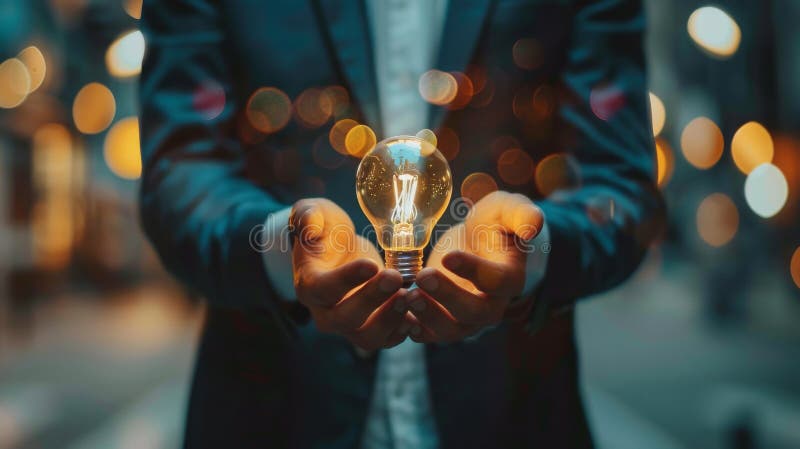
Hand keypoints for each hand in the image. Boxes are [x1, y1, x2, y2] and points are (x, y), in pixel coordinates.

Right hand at [291, 198, 409, 350]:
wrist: (341, 254)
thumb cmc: (327, 232)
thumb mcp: (314, 214)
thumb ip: (307, 215)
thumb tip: (308, 224)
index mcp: (309, 285)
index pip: (322, 289)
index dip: (346, 279)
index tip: (371, 263)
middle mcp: (326, 313)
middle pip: (345, 318)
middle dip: (372, 299)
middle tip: (395, 276)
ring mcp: (349, 327)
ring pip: (367, 337)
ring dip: (390, 319)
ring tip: (410, 295)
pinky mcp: (372, 329)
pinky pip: (387, 340)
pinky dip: (403, 331)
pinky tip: (419, 313)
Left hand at [405, 191, 543, 342]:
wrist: (474, 243)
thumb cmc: (491, 224)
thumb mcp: (505, 210)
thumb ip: (520, 213)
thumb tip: (533, 225)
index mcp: (510, 277)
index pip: (497, 280)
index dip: (474, 270)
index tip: (449, 256)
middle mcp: (492, 304)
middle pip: (475, 312)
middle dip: (447, 296)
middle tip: (423, 276)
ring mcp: (468, 319)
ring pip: (452, 329)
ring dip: (428, 316)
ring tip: (407, 296)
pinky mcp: (445, 322)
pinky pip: (431, 334)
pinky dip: (415, 330)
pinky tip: (399, 316)